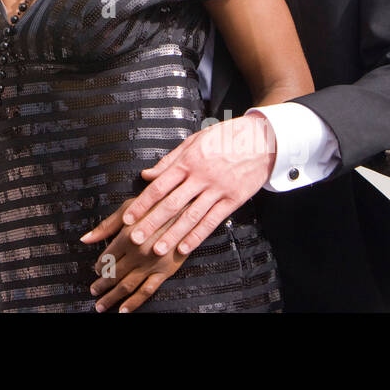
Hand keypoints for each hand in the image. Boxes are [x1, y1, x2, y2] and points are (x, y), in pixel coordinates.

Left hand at [81, 116, 274, 258]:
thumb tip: (146, 175)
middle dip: (152, 223)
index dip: (142, 203)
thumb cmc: (222, 138)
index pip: (160, 186)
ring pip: (191, 216)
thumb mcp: (193, 142)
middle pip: (172, 204)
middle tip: (135, 239)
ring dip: (172, 235)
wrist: (261, 140)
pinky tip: (185, 248)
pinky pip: (212, 221)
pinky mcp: (233, 200)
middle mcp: (201, 177)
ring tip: (157, 250)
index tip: (128, 217)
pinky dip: (197, 236)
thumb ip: (169, 161)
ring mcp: (218, 189)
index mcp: (188, 161)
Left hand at [85, 198, 187, 312]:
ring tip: (101, 306)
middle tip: (93, 292)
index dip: (99, 267)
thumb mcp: (129, 208)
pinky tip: (123, 310)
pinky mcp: (165, 272)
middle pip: (113, 274)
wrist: (188, 210)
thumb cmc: (156, 205)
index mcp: (126, 236)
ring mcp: (151, 264)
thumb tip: (85, 238)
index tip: (96, 271)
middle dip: (101, 285)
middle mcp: (137, 252)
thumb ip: (106, 226)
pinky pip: (146, 291)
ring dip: (111, 297)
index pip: (106, 258)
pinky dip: (133, 303)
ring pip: (126, 286)